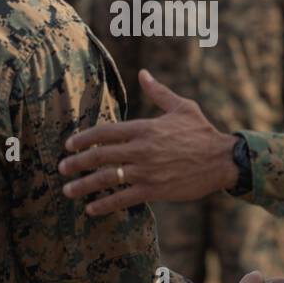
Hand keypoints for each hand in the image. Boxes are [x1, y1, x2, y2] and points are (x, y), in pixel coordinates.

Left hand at [59, 70, 238, 215]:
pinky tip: (91, 209)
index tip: (69, 145)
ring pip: (107, 179)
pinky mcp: (154, 190)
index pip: (105, 132)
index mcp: (144, 128)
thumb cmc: (202, 132)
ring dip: (84, 185)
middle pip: (100, 156)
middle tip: (61, 168)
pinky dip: (105, 205)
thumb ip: (158, 92)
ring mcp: (146, 171)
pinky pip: (124, 199)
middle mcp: (141, 149)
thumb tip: (143, 73)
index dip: (84, 138)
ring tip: (68, 190)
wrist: (222, 160)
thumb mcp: (181, 107)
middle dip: (77, 163)